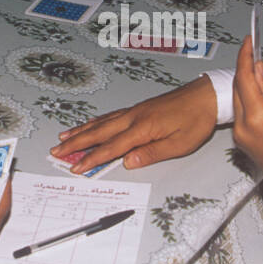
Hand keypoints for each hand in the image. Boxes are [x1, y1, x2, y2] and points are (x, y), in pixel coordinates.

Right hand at [51, 76, 216, 172]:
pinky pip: (110, 116)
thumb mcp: (180, 144)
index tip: (76, 167)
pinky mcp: (138, 108)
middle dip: (76, 143)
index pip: (112, 147)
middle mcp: (134, 117)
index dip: (92, 159)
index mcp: (143, 128)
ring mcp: (134, 111)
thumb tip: (128, 162)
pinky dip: (96, 121)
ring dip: (81, 131)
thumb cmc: (196, 120)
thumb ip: (152, 153)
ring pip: (102, 122)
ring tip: (64, 139)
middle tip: (57, 152)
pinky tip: (89, 125)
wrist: (206, 96)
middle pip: (99, 132)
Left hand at [232, 36, 262, 201]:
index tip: (248, 42)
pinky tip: (259, 93)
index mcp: (257, 117)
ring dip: (246, 85)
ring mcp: (240, 136)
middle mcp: (242, 127)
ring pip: (237, 101)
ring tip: (260, 72)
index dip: (245, 56)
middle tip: (254, 53)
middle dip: (245, 69)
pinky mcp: (242, 142)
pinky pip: (240, 114)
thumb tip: (258, 72)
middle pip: (237, 88)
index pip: (244, 78)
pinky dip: (247, 100)